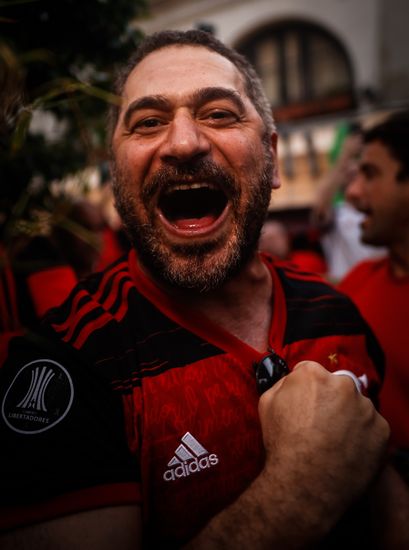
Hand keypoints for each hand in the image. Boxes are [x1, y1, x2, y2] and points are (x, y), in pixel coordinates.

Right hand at [258, 361, 389, 530]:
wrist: (304, 484)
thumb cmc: (282, 444)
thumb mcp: (267, 404)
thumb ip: (282, 384)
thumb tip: (293, 380)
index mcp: (313, 375)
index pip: (311, 372)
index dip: (306, 390)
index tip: (305, 406)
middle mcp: (343, 385)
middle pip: (338, 386)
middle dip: (330, 400)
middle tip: (320, 424)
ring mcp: (365, 408)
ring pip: (357, 407)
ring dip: (348, 418)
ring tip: (333, 442)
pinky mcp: (381, 430)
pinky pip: (372, 428)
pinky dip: (362, 437)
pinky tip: (346, 451)